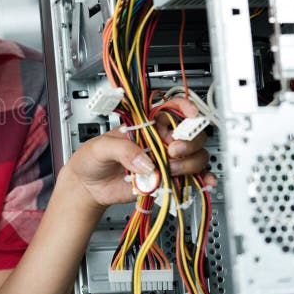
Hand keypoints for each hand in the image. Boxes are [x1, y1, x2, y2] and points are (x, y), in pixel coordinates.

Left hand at [62, 97, 217, 207]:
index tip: (190, 114)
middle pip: (190, 134)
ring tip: (170, 170)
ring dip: (189, 164)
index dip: (185, 107)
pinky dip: (202, 179)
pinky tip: (204, 181)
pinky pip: (192, 178)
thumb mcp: (100, 147)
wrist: (88, 186)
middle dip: (188, 142)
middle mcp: (160, 140)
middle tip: (172, 151)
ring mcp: (166, 160)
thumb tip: (146, 163)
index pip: (172, 109)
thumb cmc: (92, 159)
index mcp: (145, 125)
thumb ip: (122, 150)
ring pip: (195, 156)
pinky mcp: (167, 179)